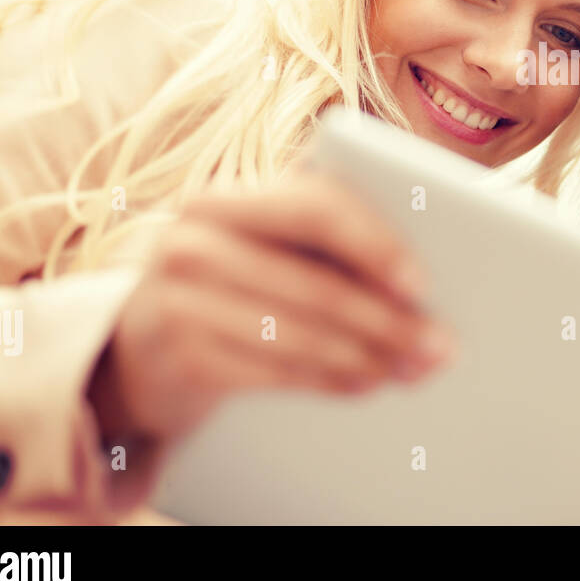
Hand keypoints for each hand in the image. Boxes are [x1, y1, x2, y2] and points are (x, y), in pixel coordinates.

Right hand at [87, 167, 453, 443]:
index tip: (422, 283)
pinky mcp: (179, 357)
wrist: (138, 346)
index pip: (316, 207)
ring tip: (415, 368)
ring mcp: (178, 299)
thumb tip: (421, 287)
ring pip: (301, 333)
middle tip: (441, 346)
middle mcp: (194, 238)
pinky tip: (366, 383)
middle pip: (316, 283)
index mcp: (228, 197)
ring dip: (369, 356)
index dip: (375, 245)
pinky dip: (330, 380)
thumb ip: (326, 241)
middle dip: (389, 320)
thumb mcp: (265, 245)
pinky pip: (274, 373)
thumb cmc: (235, 281)